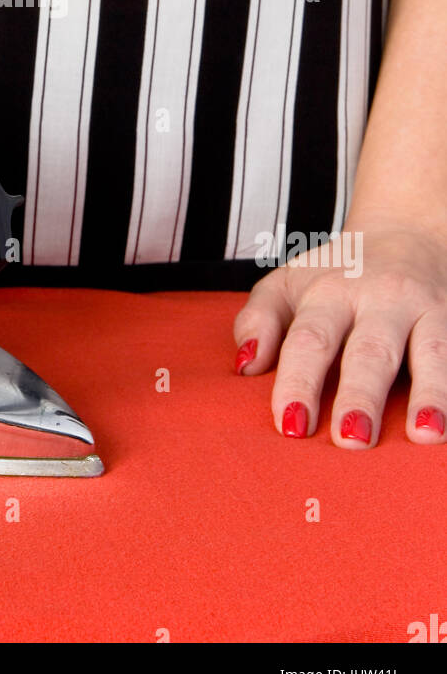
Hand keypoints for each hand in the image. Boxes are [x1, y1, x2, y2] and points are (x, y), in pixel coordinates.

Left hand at [232, 224, 446, 446]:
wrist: (404, 232)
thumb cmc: (335, 276)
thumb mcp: (287, 284)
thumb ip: (259, 320)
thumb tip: (245, 367)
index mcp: (328, 293)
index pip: (310, 340)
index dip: (299, 382)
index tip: (291, 425)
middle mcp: (379, 298)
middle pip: (368, 351)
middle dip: (359, 395)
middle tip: (350, 441)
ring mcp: (424, 310)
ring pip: (430, 352)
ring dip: (428, 394)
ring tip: (423, 435)